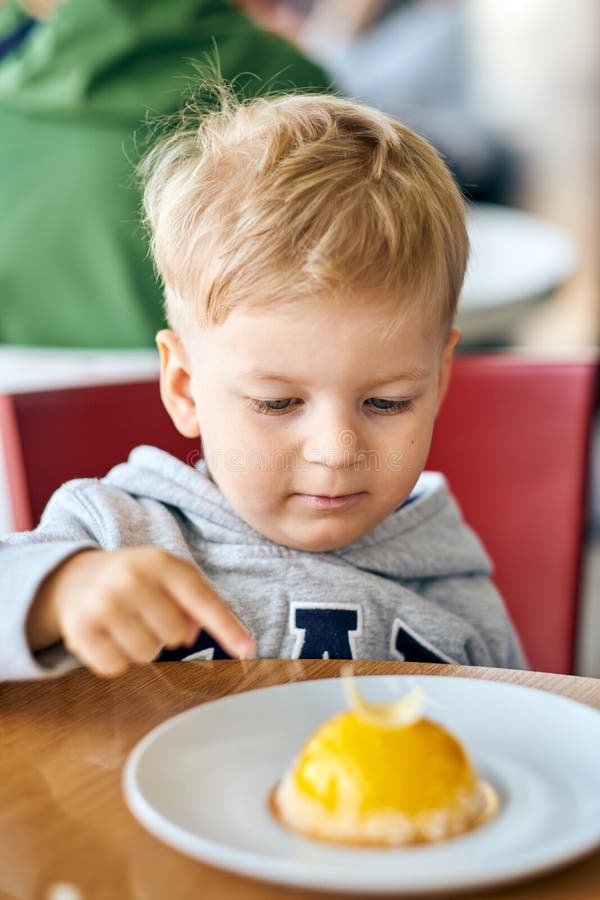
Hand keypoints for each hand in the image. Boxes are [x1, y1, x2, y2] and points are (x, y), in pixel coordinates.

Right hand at [26, 547, 254, 676]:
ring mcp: (102, 604)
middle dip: (168, 633)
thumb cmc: (137, 580)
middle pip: (175, 636)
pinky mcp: (80, 630)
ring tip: (129, 625)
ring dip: (143, 647)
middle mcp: (130, 579)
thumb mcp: (169, 575)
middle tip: (150, 616)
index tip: (247, 649)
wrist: (76, 577)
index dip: (226, 627)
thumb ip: (197, 599)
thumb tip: (197, 633)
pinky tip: (109, 636)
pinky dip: (117, 659)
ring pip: (147, 654)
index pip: (201, 599)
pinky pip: (116, 667)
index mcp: (160, 563)